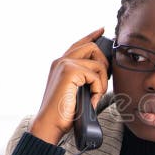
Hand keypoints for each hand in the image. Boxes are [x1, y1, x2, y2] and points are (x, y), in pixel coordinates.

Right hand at [29, 27, 110, 144]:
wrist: (50, 124)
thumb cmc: (63, 112)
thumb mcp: (76, 90)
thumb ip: (84, 77)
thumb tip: (103, 69)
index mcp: (61, 64)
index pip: (79, 43)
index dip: (92, 35)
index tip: (102, 30)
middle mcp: (61, 60)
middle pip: (92, 47)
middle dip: (104, 64)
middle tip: (102, 83)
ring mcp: (64, 64)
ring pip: (97, 63)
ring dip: (102, 82)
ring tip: (95, 96)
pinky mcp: (69, 71)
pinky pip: (96, 75)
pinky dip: (98, 89)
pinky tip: (91, 100)